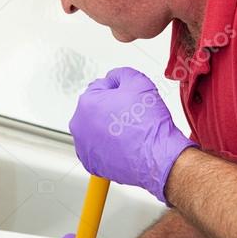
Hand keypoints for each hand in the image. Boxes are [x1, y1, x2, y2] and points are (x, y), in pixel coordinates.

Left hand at [68, 67, 197, 203]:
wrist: (157, 155)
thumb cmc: (148, 124)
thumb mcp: (139, 81)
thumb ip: (121, 74)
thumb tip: (115, 78)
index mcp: (86, 102)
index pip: (100, 88)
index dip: (118, 92)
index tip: (128, 100)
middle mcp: (79, 125)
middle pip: (95, 109)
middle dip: (110, 110)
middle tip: (130, 116)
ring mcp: (83, 146)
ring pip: (96, 130)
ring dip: (108, 129)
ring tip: (128, 132)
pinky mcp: (91, 163)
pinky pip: (98, 150)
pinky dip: (108, 147)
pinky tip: (124, 145)